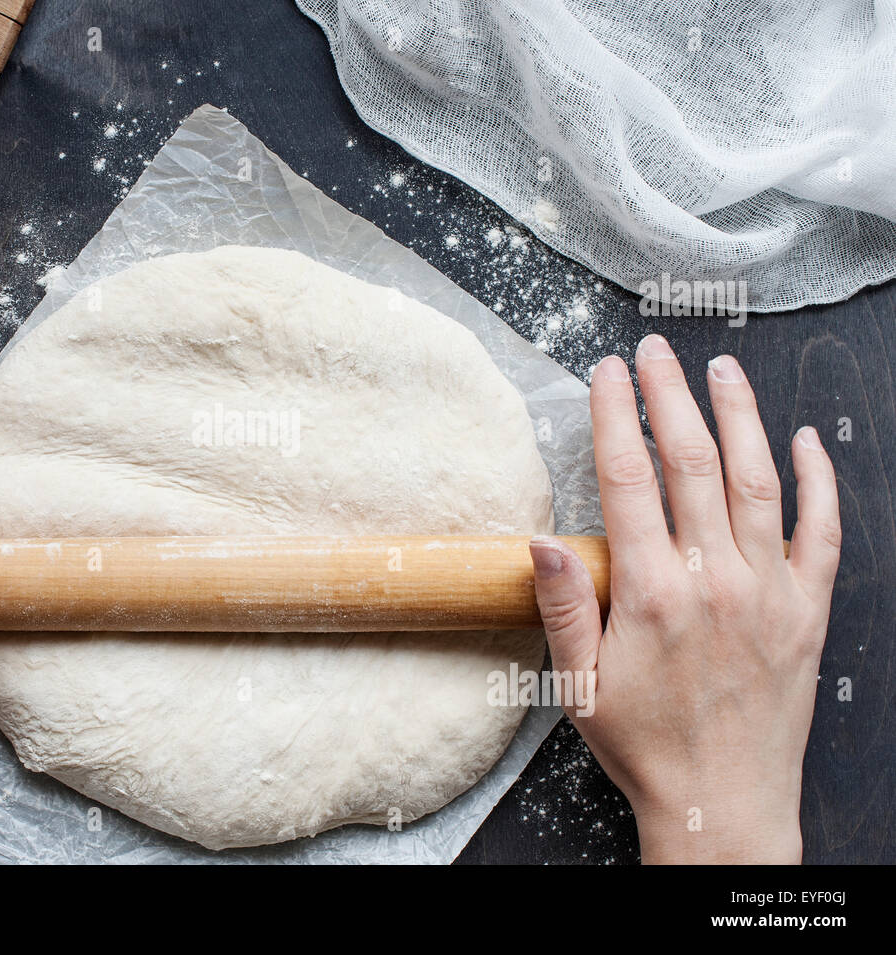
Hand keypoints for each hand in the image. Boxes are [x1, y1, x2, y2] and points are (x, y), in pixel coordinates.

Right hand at [528, 335, 839, 863]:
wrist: (723, 806)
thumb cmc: (646, 747)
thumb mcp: (580, 684)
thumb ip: (564, 605)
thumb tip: (543, 538)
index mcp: (651, 596)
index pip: (629, 481)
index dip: (617, 417)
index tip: (608, 374)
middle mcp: (714, 582)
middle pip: (692, 464)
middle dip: (670, 397)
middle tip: (656, 352)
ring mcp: (769, 592)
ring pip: (757, 481)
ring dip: (739, 417)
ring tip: (721, 370)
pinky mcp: (808, 611)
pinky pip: (824, 532)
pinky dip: (820, 480)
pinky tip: (806, 440)